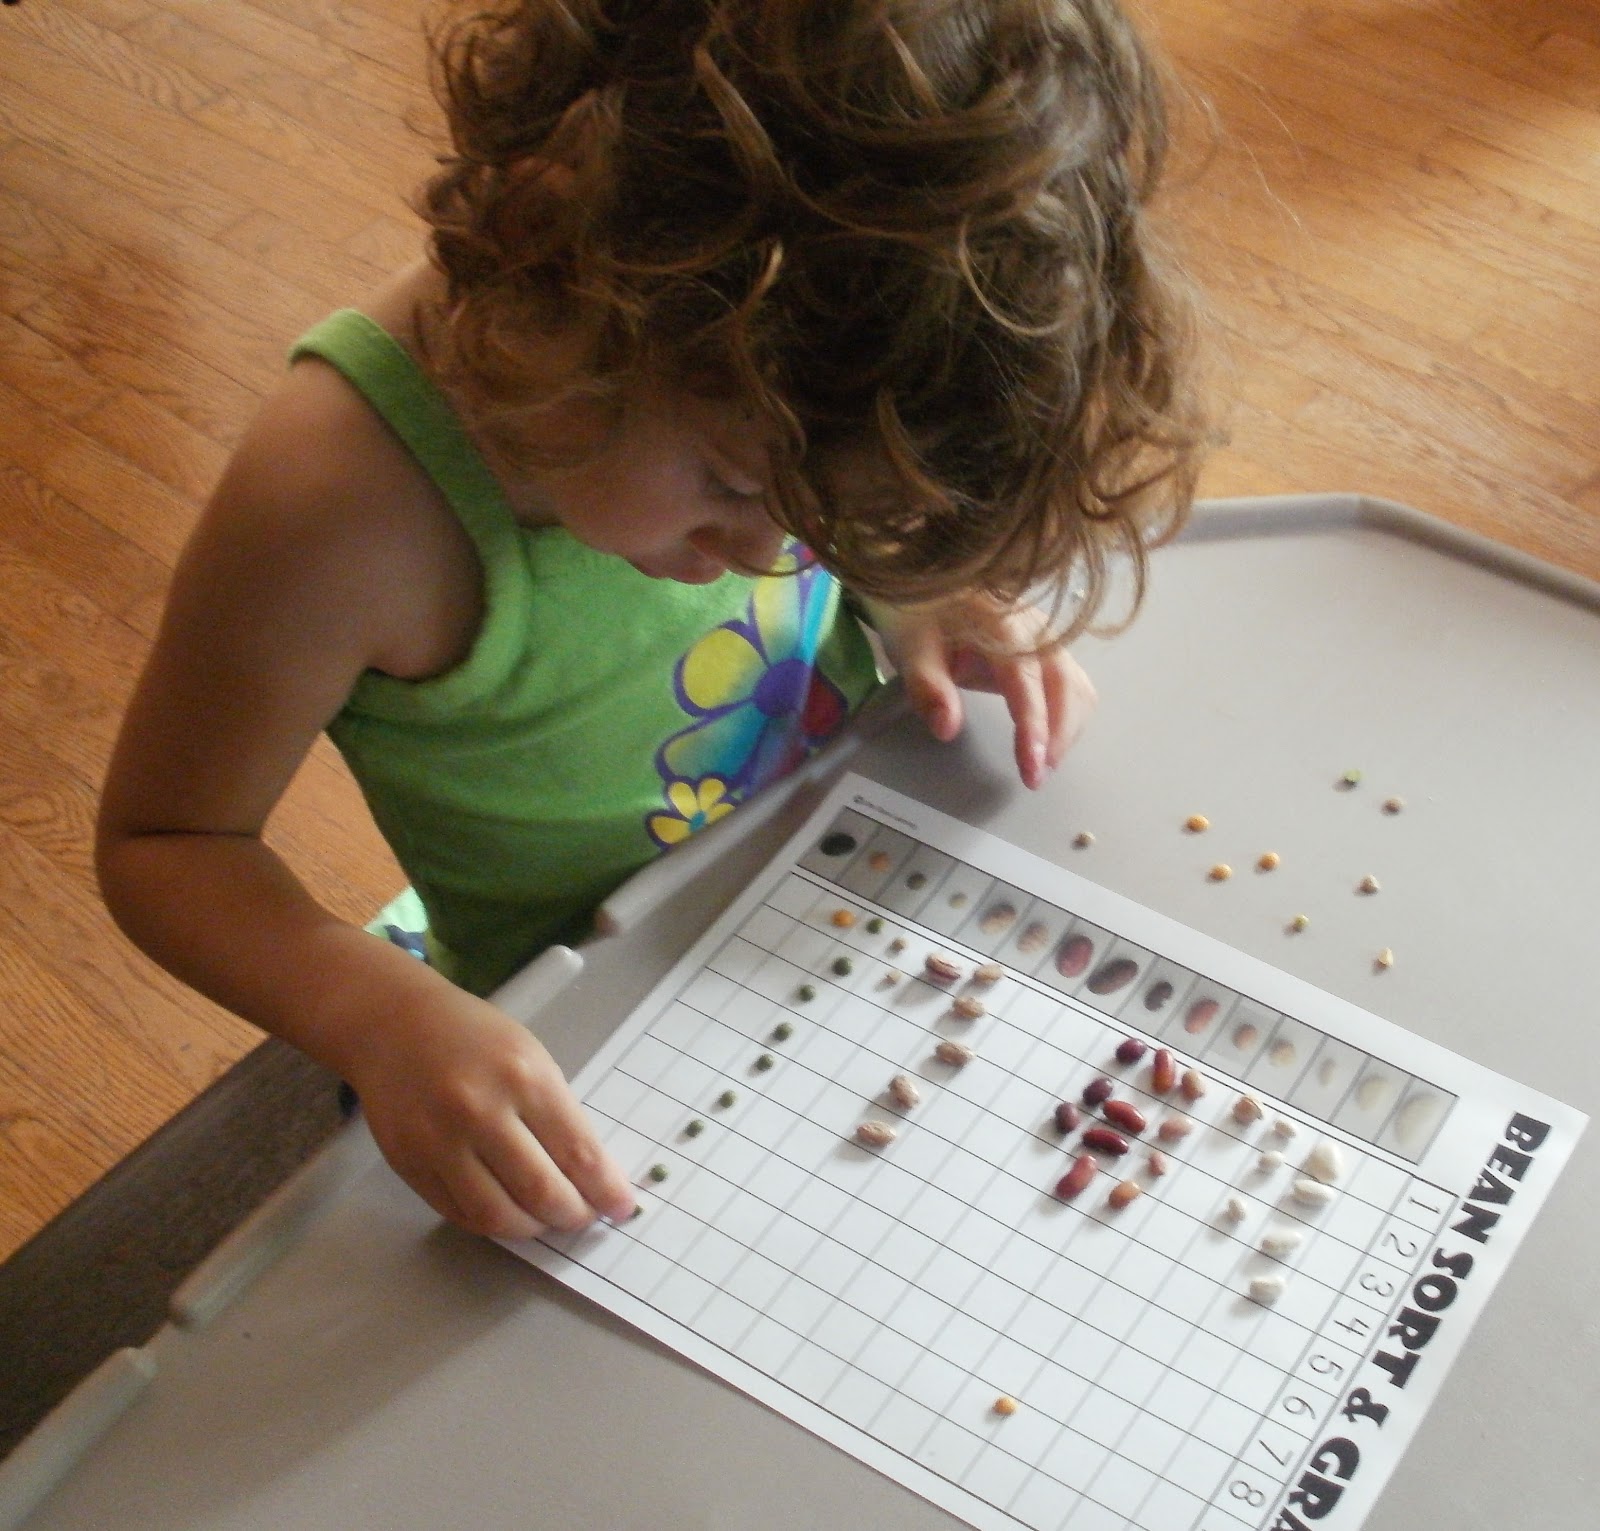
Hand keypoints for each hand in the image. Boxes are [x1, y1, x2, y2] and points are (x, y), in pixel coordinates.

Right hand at [338, 982, 636, 1240]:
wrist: (394, 1025)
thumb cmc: (473, 1037)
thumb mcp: (530, 1059)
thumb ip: (559, 1115)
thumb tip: (593, 1176)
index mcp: (524, 1078)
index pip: (578, 1153)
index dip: (606, 1190)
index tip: (622, 1207)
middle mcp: (480, 1112)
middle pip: (541, 1192)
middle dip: (574, 1215)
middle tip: (585, 1216)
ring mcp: (439, 1142)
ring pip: (498, 1216)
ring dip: (533, 1229)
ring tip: (546, 1219)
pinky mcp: (409, 1165)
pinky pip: (460, 1214)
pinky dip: (491, 1223)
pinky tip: (508, 1212)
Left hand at [862, 593, 1096, 788]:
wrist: (923, 574)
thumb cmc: (915, 613)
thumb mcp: (909, 648)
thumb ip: (928, 687)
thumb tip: (948, 728)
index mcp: (1002, 626)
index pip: (1027, 685)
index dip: (1034, 729)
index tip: (1032, 769)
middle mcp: (1035, 629)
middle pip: (1068, 688)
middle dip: (1058, 736)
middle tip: (1035, 777)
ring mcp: (1046, 636)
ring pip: (1078, 687)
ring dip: (1068, 728)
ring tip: (1042, 762)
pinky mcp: (1046, 646)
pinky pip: (1073, 682)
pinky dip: (1068, 715)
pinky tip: (1048, 738)